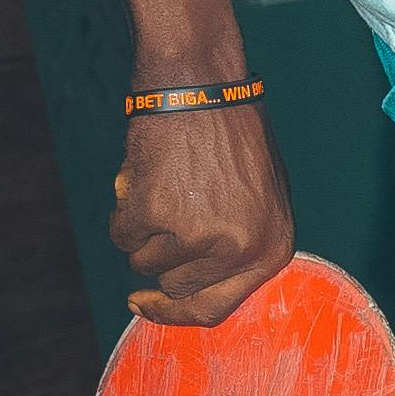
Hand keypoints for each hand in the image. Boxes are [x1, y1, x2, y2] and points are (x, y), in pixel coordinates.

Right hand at [111, 97, 294, 325]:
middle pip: (176, 287)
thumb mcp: (258, 198)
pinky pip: (122, 233)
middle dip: (161, 256)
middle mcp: (238, 249)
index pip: (215, 308)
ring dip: (145, 226)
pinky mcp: (156, 214)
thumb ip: (235, 247)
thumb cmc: (230, 135)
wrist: (200, 83)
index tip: (145, 304)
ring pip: (144, 260)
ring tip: (167, 180)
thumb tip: (187, 289)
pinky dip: (126, 206)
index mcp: (272, 248)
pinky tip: (148, 173)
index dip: (175, 312)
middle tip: (161, 216)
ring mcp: (196, 235)